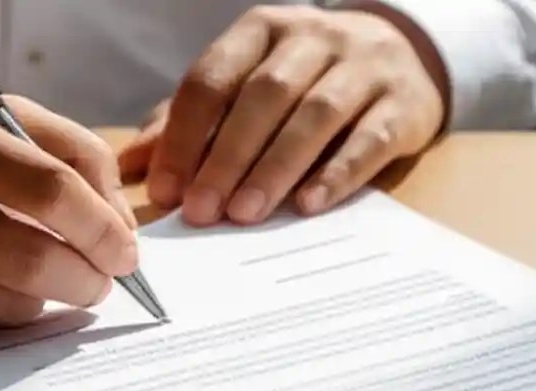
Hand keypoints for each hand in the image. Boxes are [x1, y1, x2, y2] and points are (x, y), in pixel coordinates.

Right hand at [0, 94, 138, 325]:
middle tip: (104, 280)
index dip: (100, 225)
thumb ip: (71, 154)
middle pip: (28, 258)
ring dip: (52, 300)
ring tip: (63, 281)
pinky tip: (2, 286)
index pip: (46, 186)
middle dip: (86, 278)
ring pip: (4, 301)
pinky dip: (5, 310)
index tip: (126, 249)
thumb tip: (121, 228)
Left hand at [122, 5, 445, 226]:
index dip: (183, 136)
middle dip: (227, 157)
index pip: (212, 78)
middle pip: (263, 97)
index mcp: (261, 30)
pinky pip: (369, 138)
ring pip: (315, 115)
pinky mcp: (404, 104)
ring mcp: (363, 67)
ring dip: (276, 167)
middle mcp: (313, 38)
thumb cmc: (305, 80)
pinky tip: (309, 204)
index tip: (165, 191)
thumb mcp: (246, 85)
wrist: (404, 55)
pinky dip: (338, 173)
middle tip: (202, 212)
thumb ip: (190, 121)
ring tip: (246, 214)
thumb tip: (130, 166)